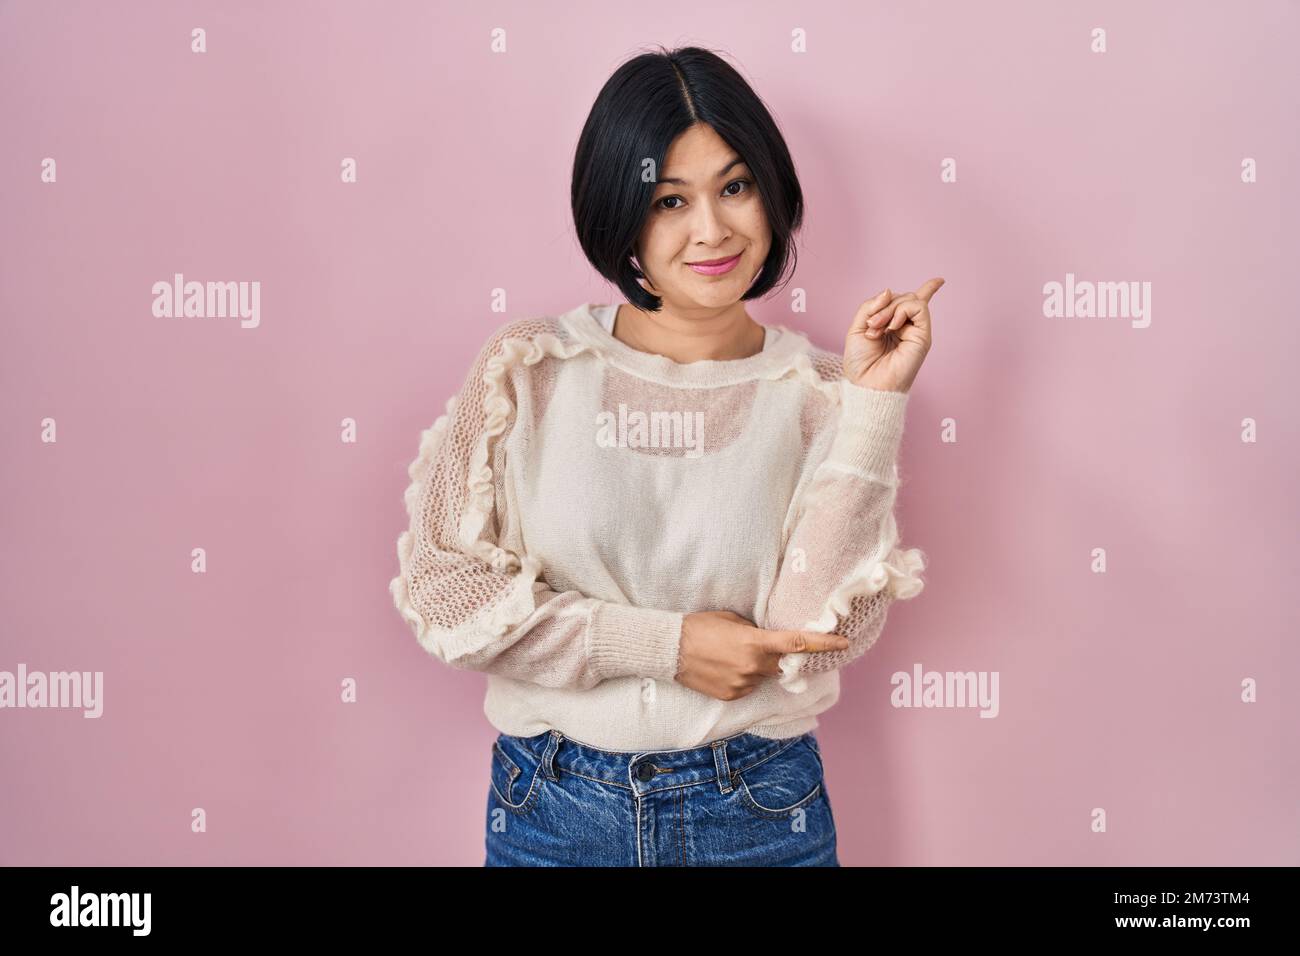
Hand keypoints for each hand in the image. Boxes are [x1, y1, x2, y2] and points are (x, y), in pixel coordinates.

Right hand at [676, 610, 849, 700]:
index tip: (843, 643)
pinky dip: (742, 677)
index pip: (798, 644)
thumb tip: (771, 639)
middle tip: (759, 645)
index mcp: (756, 642)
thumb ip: (757, 631)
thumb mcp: (733, 620)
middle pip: (782, 664)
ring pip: (763, 676)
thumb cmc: (700, 626)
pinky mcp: (732, 696)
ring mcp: (743, 684)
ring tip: (729, 655)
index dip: (823, 644)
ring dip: (755, 666)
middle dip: (778, 656)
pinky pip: (748, 686)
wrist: (671, 649)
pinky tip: (723, 667)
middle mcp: (753, 666)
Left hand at [843, 277, 943, 392]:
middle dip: (884, 305)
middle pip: (903, 297)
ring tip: (877, 328)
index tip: (940, 280)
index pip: (911, 304)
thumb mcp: (857, 328)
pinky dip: (901, 310)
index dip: (927, 289)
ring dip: (890, 309)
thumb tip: (889, 291)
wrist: (867, 385)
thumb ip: (870, 306)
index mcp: (893, 326)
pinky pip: (918, 307)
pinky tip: (891, 326)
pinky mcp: (923, 336)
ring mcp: (916, 331)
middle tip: (871, 326)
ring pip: (911, 299)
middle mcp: (907, 328)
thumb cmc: (861, 363)